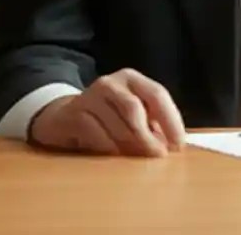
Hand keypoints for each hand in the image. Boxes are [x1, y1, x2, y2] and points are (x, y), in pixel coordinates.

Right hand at [29, 68, 185, 156]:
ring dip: (130, 147)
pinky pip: (96, 135)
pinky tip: (115, 158)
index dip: (171, 120)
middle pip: (134, 108)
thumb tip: (171, 146)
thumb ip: (152, 126)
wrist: (62, 117)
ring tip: (138, 161)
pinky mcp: (73, 114)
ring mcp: (89, 96)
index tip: (178, 144)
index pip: (157, 94)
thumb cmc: (107, 118)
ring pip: (116, 124)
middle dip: (148, 136)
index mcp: (131, 79)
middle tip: (158, 157)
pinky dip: (109, 149)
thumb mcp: (132, 116)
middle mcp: (110, 83)